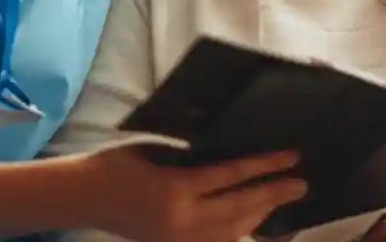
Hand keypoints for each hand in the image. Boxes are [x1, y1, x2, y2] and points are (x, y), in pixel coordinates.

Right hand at [80, 146, 307, 241]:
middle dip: (273, 196)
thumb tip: (232, 158)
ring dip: (261, 216)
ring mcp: (179, 241)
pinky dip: (238, 232)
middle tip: (301, 184)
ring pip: (232, 232)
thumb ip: (193, 159)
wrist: (83, 197)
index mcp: (175, 190)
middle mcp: (181, 222)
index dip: (264, 167)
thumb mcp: (158, 152)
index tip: (291, 158)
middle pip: (240, 209)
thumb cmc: (116, 164)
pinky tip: (254, 222)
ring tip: (283, 200)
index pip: (231, 177)